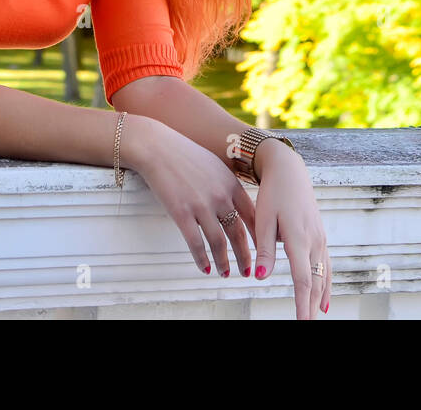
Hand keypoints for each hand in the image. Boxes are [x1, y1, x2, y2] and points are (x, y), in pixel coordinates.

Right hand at [123, 114, 257, 279]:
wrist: (158, 147)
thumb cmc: (185, 155)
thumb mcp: (214, 166)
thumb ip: (227, 185)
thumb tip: (236, 204)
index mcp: (231, 185)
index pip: (252, 216)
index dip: (259, 236)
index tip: (263, 250)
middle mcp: (220, 196)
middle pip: (238, 232)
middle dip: (245, 255)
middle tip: (248, 271)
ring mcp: (201, 205)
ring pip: (218, 242)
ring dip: (224, 261)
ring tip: (227, 273)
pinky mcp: (181, 213)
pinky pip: (195, 243)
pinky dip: (202, 259)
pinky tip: (205, 268)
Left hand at [251, 141, 329, 318]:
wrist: (289, 171)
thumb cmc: (273, 194)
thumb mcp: (263, 220)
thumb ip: (264, 250)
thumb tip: (259, 277)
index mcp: (299, 238)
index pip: (303, 280)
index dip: (302, 303)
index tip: (301, 322)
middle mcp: (314, 241)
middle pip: (316, 282)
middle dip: (312, 307)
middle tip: (307, 326)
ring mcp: (320, 239)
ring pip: (323, 276)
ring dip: (320, 298)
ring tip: (316, 317)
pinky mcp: (320, 236)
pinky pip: (326, 266)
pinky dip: (327, 285)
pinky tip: (325, 299)